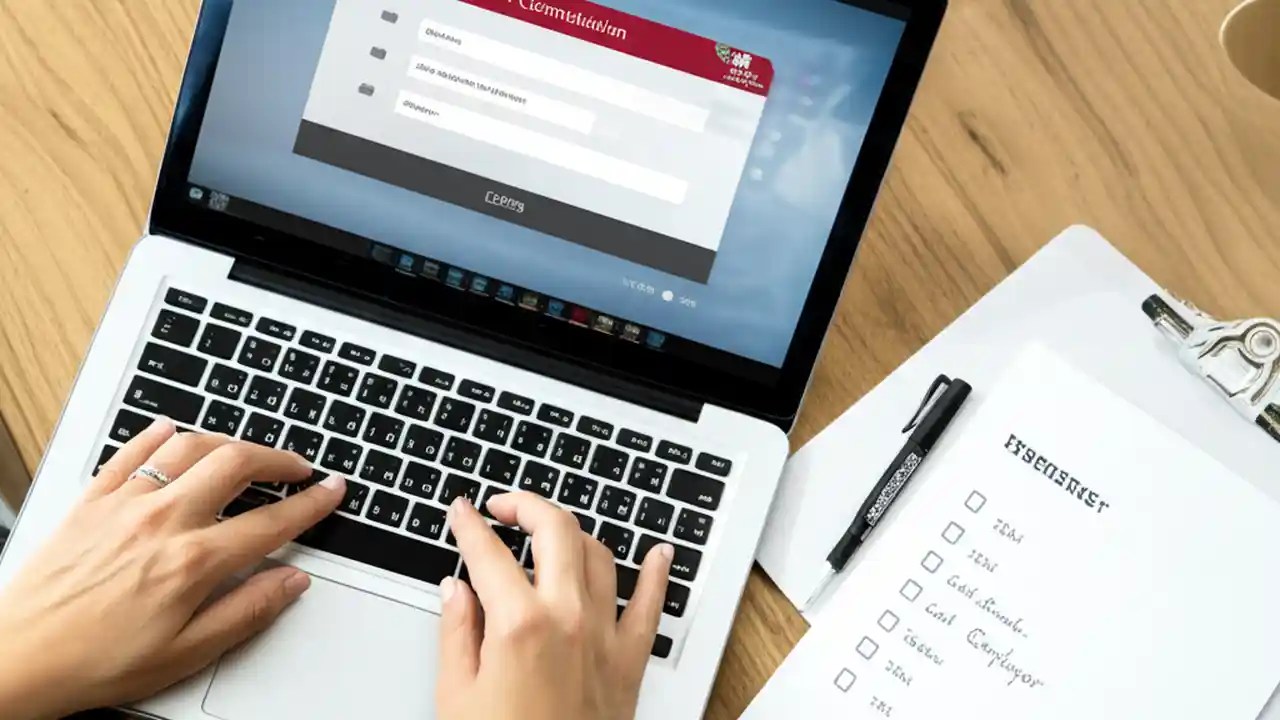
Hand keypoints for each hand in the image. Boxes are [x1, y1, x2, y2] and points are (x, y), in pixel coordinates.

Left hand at [0, 417, 344, 719]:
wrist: (15, 660)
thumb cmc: (94, 663)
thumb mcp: (185, 655)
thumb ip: (247, 612)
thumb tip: (291, 582)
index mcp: (192, 563)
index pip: (271, 522)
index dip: (311, 503)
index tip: (331, 491)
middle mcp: (162, 522)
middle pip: (236, 464)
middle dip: (278, 459)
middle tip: (297, 468)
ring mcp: (125, 504)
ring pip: (189, 445)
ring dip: (227, 441)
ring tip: (246, 452)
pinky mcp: (91, 500)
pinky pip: (132, 449)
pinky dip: (160, 434)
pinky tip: (173, 433)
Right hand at [436, 493, 672, 719]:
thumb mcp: (456, 696)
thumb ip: (455, 633)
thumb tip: (456, 590)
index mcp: (518, 625)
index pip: (488, 552)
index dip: (469, 524)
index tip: (461, 513)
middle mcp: (568, 619)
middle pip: (555, 529)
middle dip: (525, 505)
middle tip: (501, 507)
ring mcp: (605, 637)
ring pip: (600, 553)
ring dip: (574, 531)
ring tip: (550, 530)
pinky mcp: (630, 661)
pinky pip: (652, 604)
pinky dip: (657, 573)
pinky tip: (658, 553)